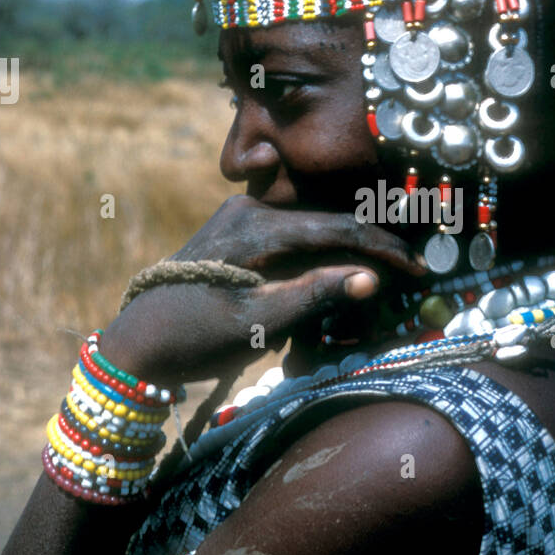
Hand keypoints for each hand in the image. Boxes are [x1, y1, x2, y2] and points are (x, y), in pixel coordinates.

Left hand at [96, 195, 424, 387]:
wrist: (137, 344)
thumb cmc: (196, 337)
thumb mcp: (260, 323)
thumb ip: (317, 295)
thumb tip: (373, 279)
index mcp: (256, 227)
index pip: (337, 228)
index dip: (382, 249)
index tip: (417, 270)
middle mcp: (249, 210)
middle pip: (328, 223)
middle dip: (371, 248)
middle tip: (411, 272)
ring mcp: (240, 218)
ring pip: (312, 231)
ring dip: (346, 254)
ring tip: (383, 276)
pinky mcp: (236, 234)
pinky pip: (291, 240)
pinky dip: (319, 258)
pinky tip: (339, 277)